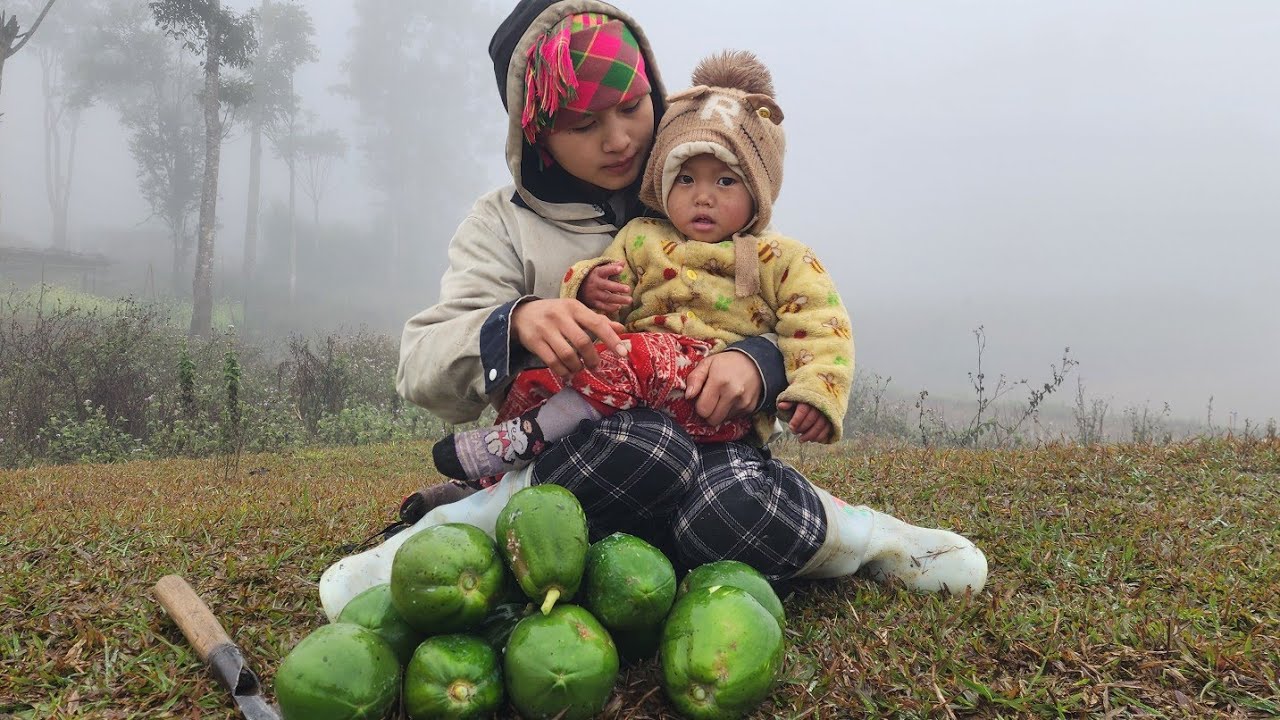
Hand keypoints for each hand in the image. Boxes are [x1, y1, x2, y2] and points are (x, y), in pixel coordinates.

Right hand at [512, 298, 626, 378]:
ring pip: (567, 355)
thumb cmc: (555, 313)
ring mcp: (545, 329)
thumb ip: (598, 320)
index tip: (623, 354)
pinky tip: (568, 372)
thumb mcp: (575, 312)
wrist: (521, 314)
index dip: (611, 339)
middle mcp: (560, 316)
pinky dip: (564, 371)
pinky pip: (553, 362)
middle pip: (582, 342)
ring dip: (577, 367)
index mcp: (574, 307)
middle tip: (595, 366)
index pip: (597, 323)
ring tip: (580, 369)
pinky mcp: (534, 342)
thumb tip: (621, 329)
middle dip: (592, 359)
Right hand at [578, 262, 632, 314]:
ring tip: (629, 300)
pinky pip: (602, 307)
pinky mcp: (593, 303)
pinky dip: (611, 308)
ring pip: (607, 297)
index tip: (621, 269)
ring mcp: (593, 294)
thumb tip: (623, 262)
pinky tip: (619, 307)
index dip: (612, 269)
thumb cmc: (593, 277)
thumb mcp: (600, 270)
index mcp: (597, 273)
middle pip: (607, 286)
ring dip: (618, 299)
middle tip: (628, 289)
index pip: (605, 270)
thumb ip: (612, 267)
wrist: (577, 288)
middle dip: (618, 287)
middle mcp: (595, 284)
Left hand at [684, 350, 762, 425]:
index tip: (702, 398)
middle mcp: (733, 393)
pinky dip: (729, 412)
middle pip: (712, 420)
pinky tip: (731, 399)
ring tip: (721, 398)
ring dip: (718, 413)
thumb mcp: (707, 363)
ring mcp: (743, 402)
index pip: (703, 410)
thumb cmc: (726, 363)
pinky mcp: (750, 408)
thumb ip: (694, 378)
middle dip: (708, 412)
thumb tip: (688, 396)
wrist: (755, 362)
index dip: (699, 406)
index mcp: (719, 381)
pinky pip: (733, 418)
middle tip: (710, 400)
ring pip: (722, 420)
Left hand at [777, 401, 831, 442]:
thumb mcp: (795, 399)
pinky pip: (828, 429)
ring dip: (810, 435)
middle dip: (802, 429)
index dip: (796, 421)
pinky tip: (812, 440)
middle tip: (795, 433)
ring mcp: (827, 412)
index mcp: (809, 399)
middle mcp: (819, 405)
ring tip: (801, 440)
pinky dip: (820, 436)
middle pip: (811, 419)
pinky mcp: (832, 419)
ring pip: (820, 425)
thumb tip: (781, 405)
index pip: (803, 410)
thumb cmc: (803, 399)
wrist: (818, 395)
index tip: (791, 428)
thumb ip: (788, 402)